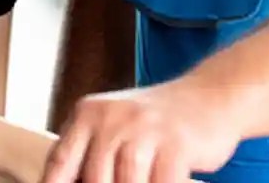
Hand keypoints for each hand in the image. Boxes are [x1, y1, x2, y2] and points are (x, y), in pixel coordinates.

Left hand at [41, 82, 241, 182]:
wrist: (209, 94)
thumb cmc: (155, 121)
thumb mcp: (113, 124)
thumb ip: (89, 152)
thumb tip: (63, 182)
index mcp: (88, 114)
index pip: (59, 162)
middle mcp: (112, 118)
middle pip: (94, 180)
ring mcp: (145, 130)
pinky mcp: (177, 143)